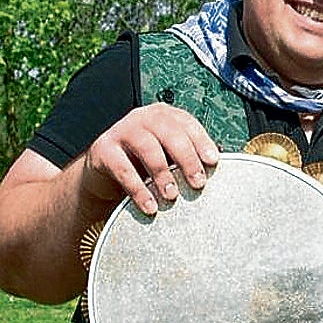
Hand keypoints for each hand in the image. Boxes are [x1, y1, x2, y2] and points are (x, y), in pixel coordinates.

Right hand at [80, 103, 219, 214]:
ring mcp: (121, 131)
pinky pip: (122, 168)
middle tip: (198, 184)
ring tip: (172, 197)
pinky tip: (149, 206)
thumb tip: (220, 169)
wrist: (103, 174)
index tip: (213, 162)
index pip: (186, 123)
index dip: (201, 141)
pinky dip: (138, 189)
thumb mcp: (168, 157)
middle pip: (169, 132)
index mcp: (164, 116)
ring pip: (147, 147)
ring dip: (162, 174)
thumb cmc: (145, 166)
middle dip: (186, 158)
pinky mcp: (102, 149)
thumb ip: (189, 158)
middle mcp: (143, 118)